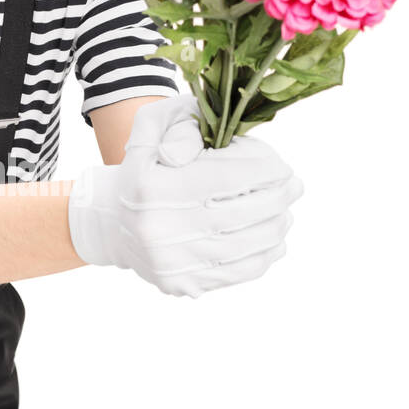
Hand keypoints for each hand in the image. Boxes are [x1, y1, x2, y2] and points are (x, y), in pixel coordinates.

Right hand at [68, 95, 303, 297]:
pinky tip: (273, 238)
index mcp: (153, 186)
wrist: (113, 221)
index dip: (266, 169)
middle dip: (279, 197)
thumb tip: (196, 151)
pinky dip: (264, 255)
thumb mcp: (153, 128)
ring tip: (286, 211)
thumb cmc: (146, 165)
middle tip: (295, 186)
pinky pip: (237, 272)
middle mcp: (159, 228)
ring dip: (277, 226)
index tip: (281, 164)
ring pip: (245, 246)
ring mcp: (171, 262)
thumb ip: (181, 125)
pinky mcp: (181, 284)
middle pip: (242, 213)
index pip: (228, 176)